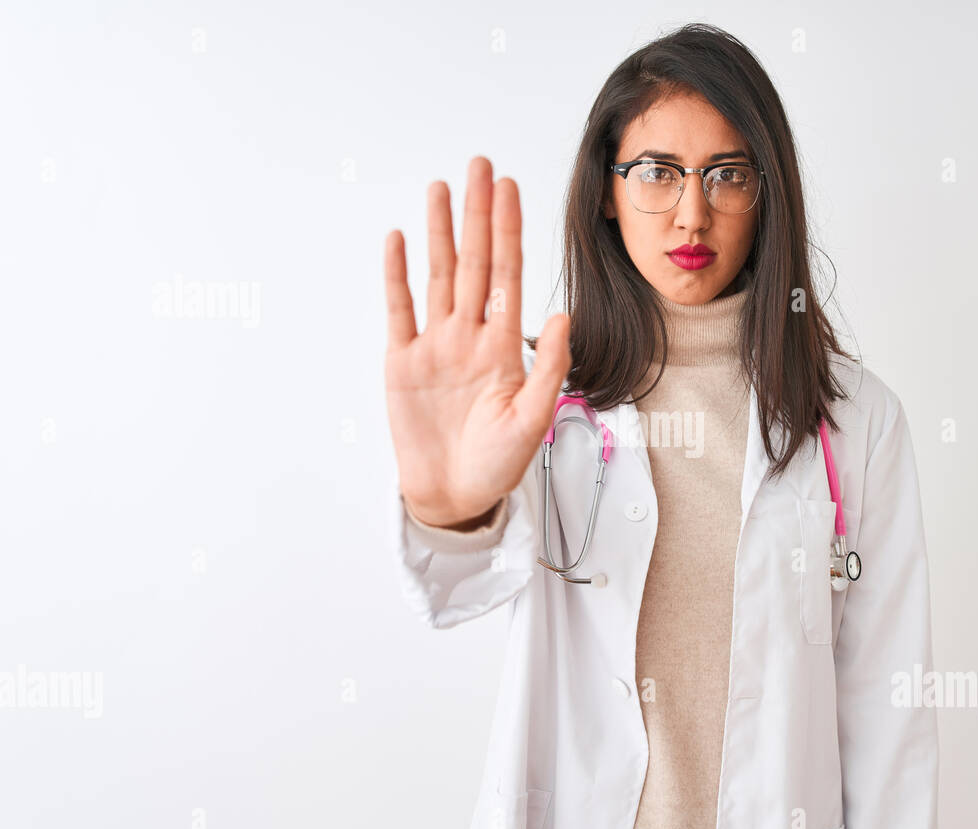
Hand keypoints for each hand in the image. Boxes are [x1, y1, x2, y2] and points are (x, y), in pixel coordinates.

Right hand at [384, 156, 570, 527]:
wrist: (455, 497)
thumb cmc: (498, 464)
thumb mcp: (534, 419)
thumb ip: (549, 367)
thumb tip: (564, 315)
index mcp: (504, 346)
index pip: (507, 274)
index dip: (508, 231)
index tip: (510, 189)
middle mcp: (470, 336)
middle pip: (473, 262)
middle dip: (477, 215)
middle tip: (480, 166)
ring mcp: (435, 345)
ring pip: (437, 275)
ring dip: (439, 231)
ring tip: (442, 188)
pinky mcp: (402, 362)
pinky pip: (399, 309)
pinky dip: (397, 274)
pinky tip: (401, 239)